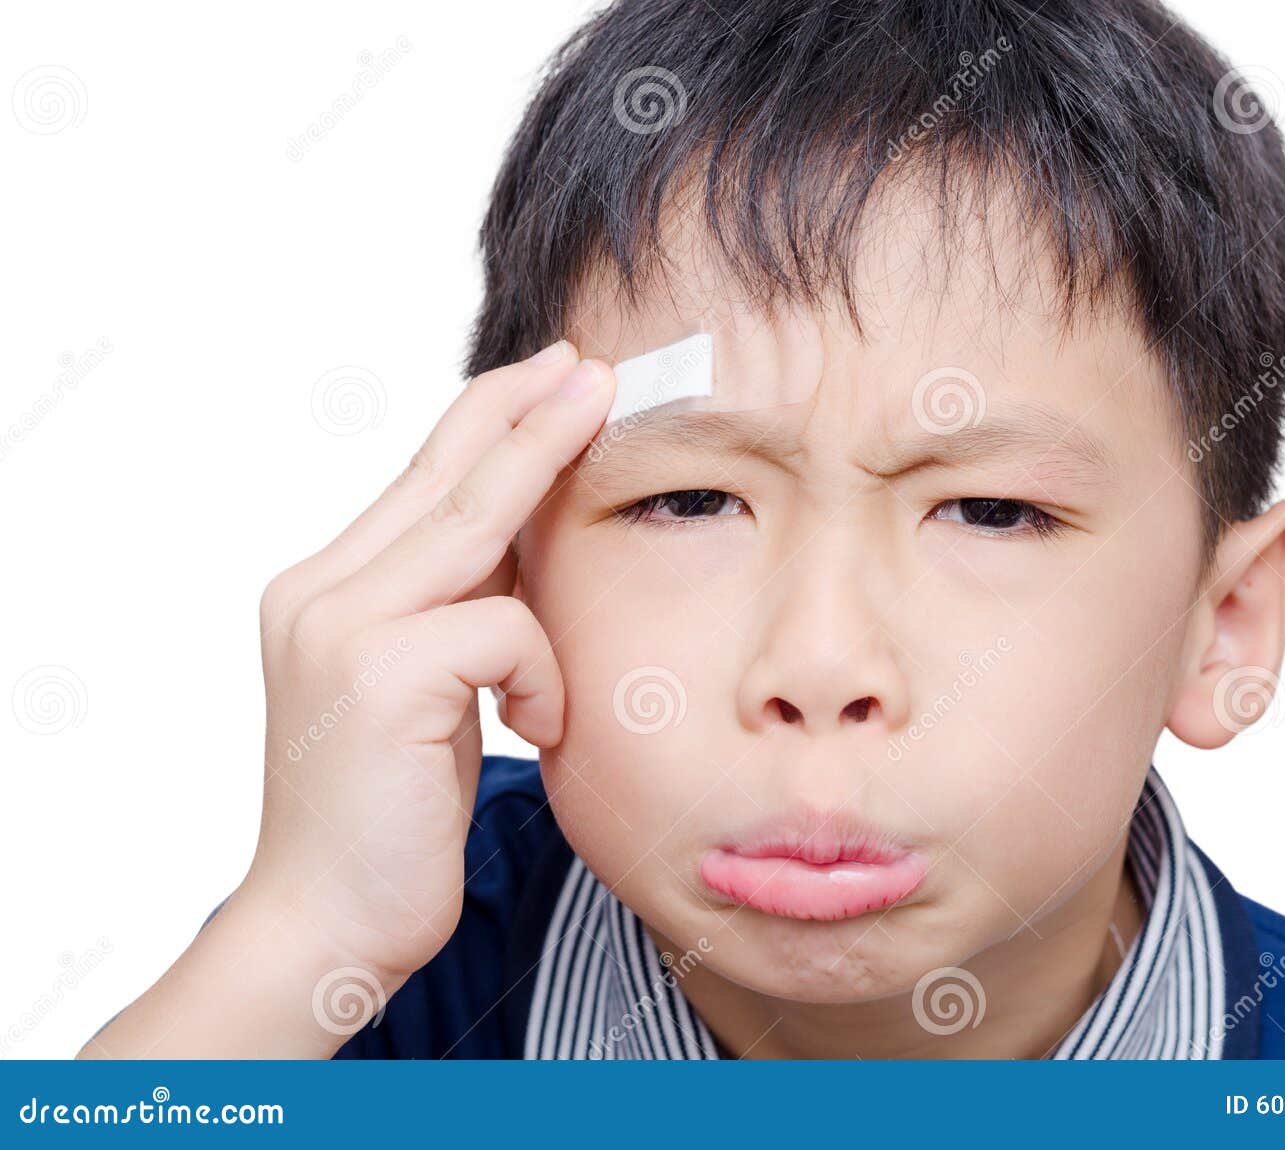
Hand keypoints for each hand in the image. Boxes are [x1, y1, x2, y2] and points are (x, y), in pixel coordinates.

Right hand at [243, 342, 613, 991]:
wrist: (325, 922)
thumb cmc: (390, 817)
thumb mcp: (426, 694)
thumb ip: (457, 613)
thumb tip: (524, 547)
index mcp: (326, 592)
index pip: (419, 481)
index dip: (488, 421)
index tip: (550, 377)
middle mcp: (319, 593)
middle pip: (444, 475)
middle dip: (524, 407)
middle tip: (589, 360)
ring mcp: (340, 627)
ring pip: (473, 519)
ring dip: (546, 467)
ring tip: (599, 413)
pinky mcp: (380, 673)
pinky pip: (506, 629)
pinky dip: (543, 675)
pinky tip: (539, 729)